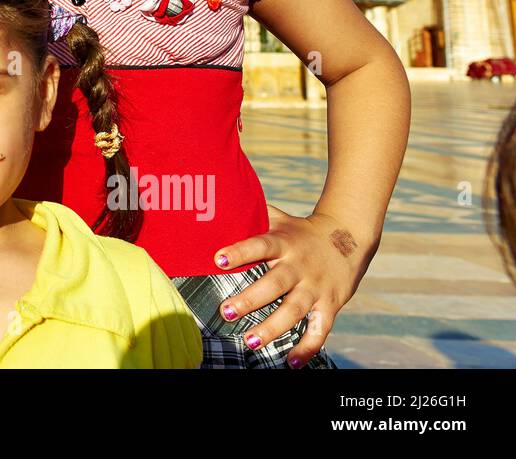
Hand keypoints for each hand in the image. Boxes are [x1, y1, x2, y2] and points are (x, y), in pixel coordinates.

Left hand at [212, 205, 368, 367]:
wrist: (348, 236)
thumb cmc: (300, 230)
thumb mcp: (279, 219)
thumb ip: (252, 215)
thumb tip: (218, 204)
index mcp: (284, 243)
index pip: (259, 245)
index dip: (240, 252)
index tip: (218, 259)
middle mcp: (299, 266)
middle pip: (274, 284)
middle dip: (250, 299)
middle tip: (226, 312)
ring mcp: (315, 288)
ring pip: (293, 310)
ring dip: (272, 328)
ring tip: (249, 342)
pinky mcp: (330, 305)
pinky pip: (320, 330)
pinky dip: (308, 348)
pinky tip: (292, 363)